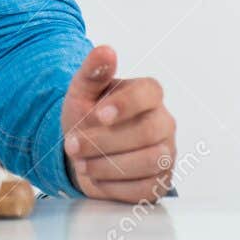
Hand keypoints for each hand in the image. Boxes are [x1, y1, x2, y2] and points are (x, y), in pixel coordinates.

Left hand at [60, 45, 175, 202]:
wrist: (83, 149)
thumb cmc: (88, 115)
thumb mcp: (82, 91)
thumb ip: (93, 71)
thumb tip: (105, 51)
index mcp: (148, 94)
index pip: (149, 93)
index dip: (125, 104)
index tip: (97, 113)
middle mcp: (164, 122)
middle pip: (149, 131)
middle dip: (106, 140)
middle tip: (72, 145)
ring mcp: (166, 153)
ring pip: (150, 161)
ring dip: (108, 165)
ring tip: (81, 163)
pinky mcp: (160, 182)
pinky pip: (145, 188)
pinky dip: (114, 186)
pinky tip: (96, 178)